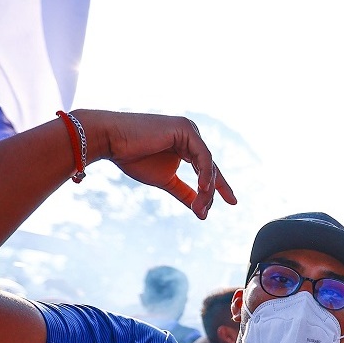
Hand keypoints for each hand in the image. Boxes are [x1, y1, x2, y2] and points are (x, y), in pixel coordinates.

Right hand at [83, 110, 237, 219]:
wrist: (111, 141)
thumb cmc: (132, 157)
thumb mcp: (165, 180)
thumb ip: (184, 191)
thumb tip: (200, 208)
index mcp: (186, 145)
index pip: (208, 167)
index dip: (220, 186)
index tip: (232, 202)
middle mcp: (191, 136)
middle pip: (210, 168)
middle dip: (210, 193)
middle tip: (204, 213)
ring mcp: (189, 130)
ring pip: (208, 165)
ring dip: (206, 189)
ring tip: (200, 207)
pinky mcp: (185, 129)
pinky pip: (203, 156)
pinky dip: (204, 174)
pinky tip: (203, 188)